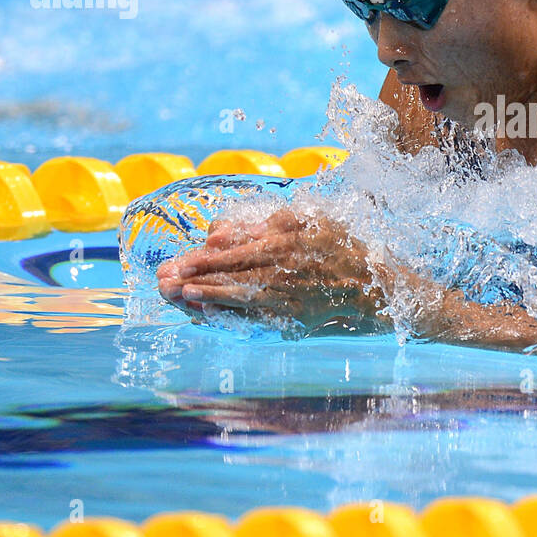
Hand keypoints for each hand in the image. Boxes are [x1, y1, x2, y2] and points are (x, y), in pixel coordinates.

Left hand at [155, 207, 381, 325]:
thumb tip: (240, 229)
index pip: (236, 252)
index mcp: (285, 245)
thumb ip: (278, 219)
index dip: (205, 258)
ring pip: (237, 296)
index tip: (180, 260)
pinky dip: (227, 313)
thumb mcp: (314, 220)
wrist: (370, 285)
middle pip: (230, 275)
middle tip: (166, 280)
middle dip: (196, 278)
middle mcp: (282, 272)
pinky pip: (251, 315)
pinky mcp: (289, 316)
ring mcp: (285, 297)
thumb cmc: (341, 246)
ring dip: (206, 296)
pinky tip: (207, 311)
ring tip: (179, 296)